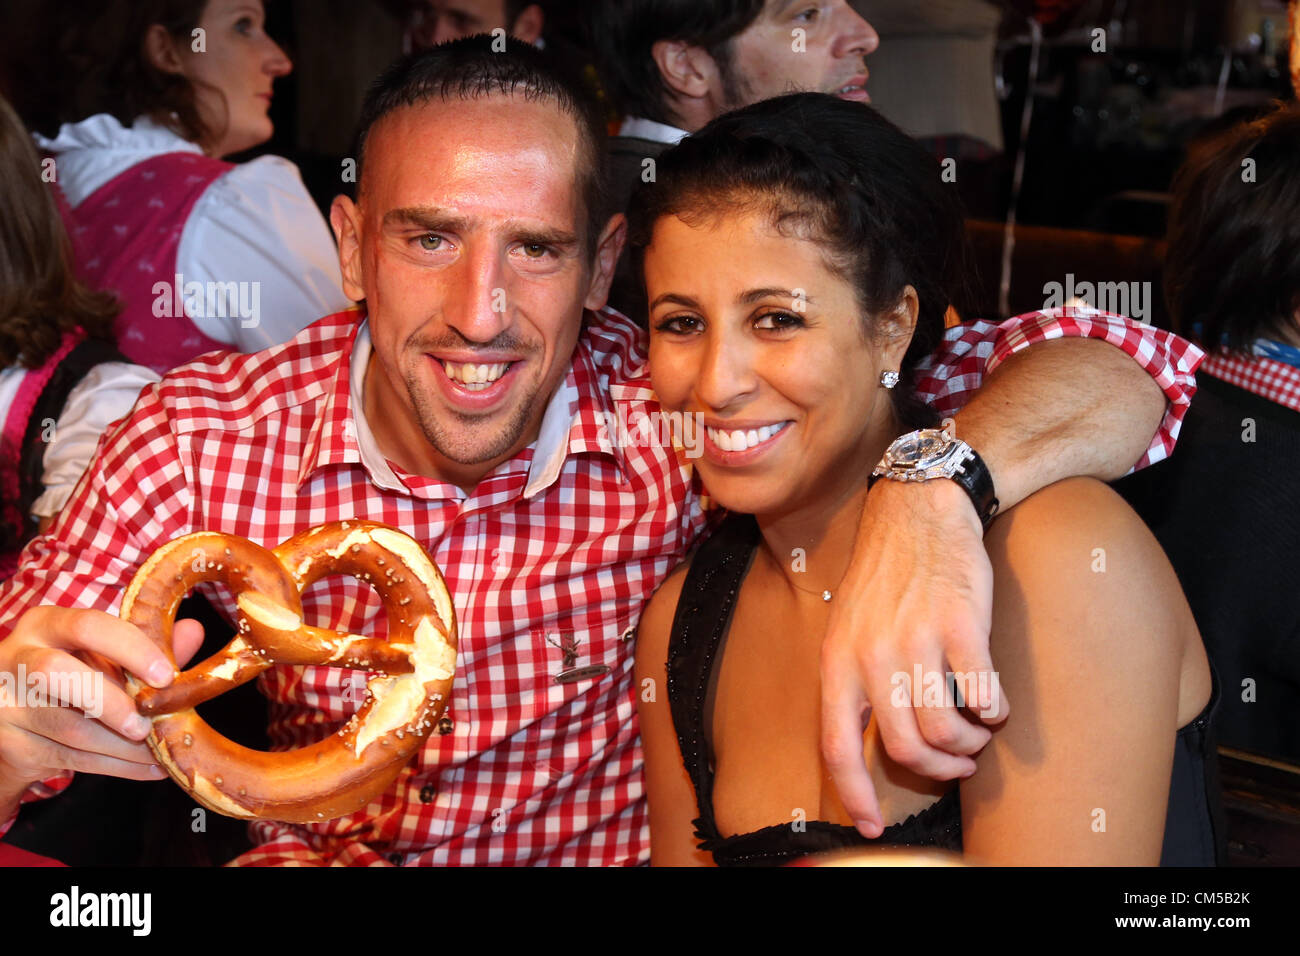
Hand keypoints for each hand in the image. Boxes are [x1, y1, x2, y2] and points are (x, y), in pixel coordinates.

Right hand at [0, 606, 203, 817]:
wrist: (17, 715)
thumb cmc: (74, 672)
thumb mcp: (106, 654)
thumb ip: (146, 645)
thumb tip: (192, 631)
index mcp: (47, 624)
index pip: (86, 626)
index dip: (130, 649)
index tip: (166, 675)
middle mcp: (17, 658)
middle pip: (55, 673)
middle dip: (110, 701)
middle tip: (148, 724)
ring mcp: (8, 704)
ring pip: (67, 727)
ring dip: (123, 747)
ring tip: (161, 753)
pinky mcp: (12, 744)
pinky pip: (71, 759)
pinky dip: (118, 766)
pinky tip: (150, 768)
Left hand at [820, 478, 1007, 837]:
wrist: (918, 511)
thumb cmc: (885, 578)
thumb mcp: (847, 629)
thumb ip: (856, 683)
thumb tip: (869, 746)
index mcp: (838, 661)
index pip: (838, 746)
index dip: (855, 794)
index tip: (873, 829)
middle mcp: (872, 655)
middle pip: (903, 748)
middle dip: (936, 769)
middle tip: (956, 764)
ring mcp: (917, 640)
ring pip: (944, 728)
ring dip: (968, 745)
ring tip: (977, 734)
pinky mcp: (962, 624)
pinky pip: (982, 694)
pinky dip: (994, 712)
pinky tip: (995, 704)